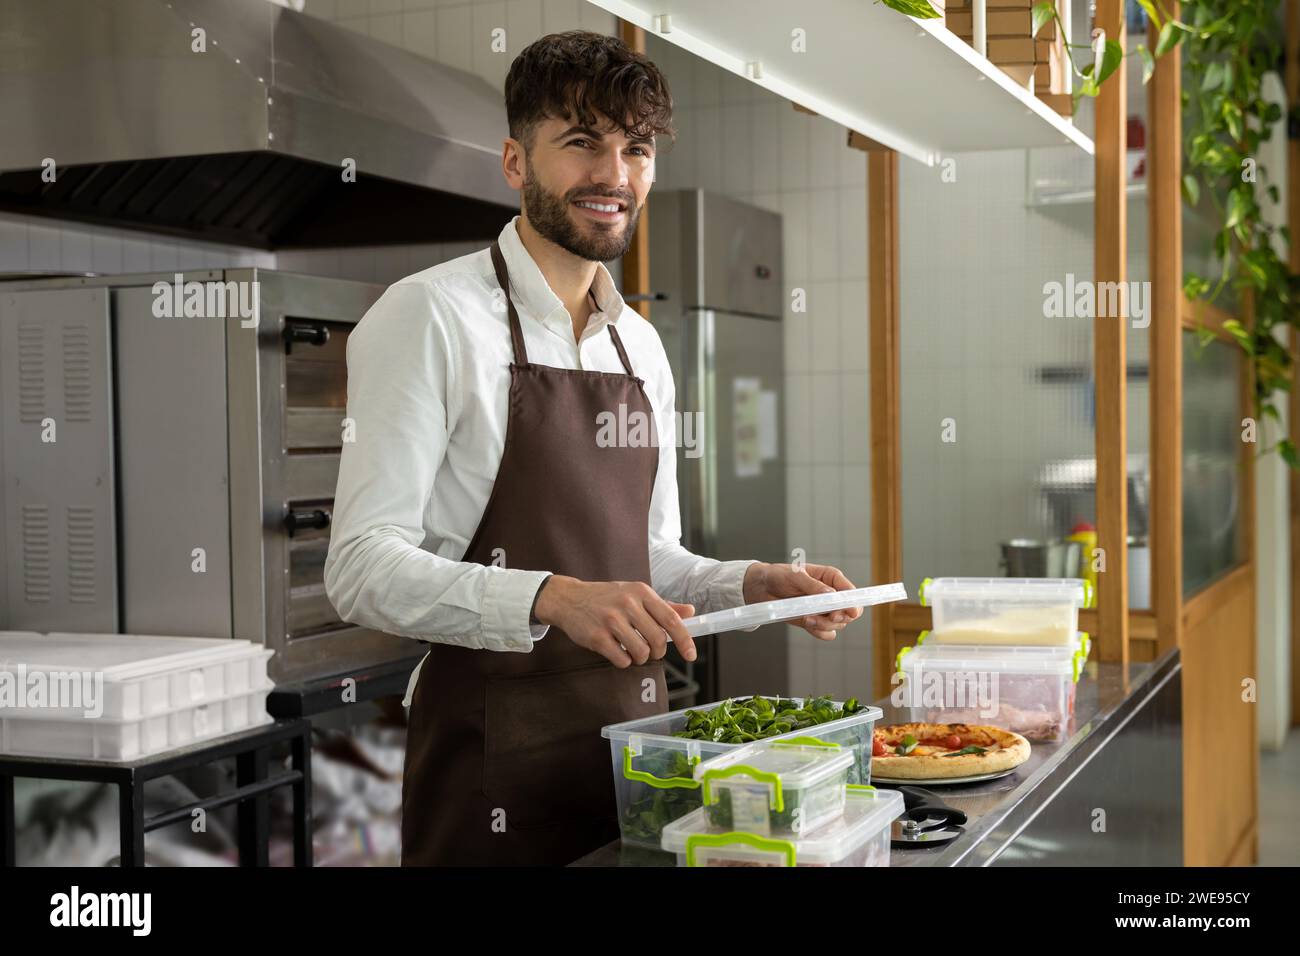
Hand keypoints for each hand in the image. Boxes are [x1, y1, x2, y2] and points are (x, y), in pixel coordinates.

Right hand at [533, 576, 695, 666]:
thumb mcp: (635, 594)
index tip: (691, 655)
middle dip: (658, 651)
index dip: (685, 640)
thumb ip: (663, 605)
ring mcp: (611, 620)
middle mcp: (628, 604)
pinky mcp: (597, 636)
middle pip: (658, 640)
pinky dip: (624, 661)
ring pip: (641, 652)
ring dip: (640, 657)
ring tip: (632, 650)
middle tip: (650, 650)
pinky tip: (617, 651)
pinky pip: (622, 659)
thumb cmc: (606, 597)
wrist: (569, 598)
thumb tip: (690, 612)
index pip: (671, 619)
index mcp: (642, 592)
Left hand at [742, 562, 862, 640]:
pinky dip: (819, 632)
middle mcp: (831, 595)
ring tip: (808, 618)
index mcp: (830, 578)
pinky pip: (826, 633)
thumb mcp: (795, 576)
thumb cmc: (779, 575)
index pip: (849, 591)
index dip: (853, 601)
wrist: (762, 589)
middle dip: (840, 616)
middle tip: (830, 617)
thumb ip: (813, 586)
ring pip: (838, 624)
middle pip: (848, 612)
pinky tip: (808, 623)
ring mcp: (824, 610)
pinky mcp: (814, 622)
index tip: (851, 611)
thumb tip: (831, 595)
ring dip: (826, 624)